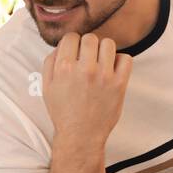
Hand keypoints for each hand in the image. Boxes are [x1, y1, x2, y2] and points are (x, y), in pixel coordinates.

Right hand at [41, 31, 132, 147]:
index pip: (71, 37)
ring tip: (101, 63)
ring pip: (108, 44)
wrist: (80, 135)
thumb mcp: (47, 87)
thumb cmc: (63, 112)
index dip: (72, 43)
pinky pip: (126, 58)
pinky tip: (113, 70)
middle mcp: (84, 70)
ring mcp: (104, 76)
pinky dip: (120, 61)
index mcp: (64, 68)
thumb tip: (61, 46)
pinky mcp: (119, 84)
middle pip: (90, 38)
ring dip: (104, 51)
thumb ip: (50, 63)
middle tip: (87, 59)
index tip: (74, 52)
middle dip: (88, 46)